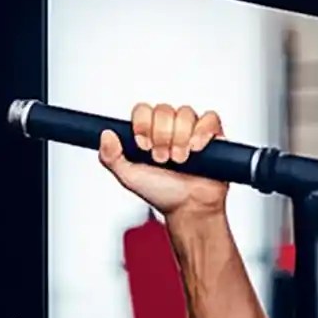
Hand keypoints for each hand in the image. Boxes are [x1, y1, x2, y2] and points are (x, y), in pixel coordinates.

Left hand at [99, 103, 227, 217]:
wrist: (189, 207)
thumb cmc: (161, 192)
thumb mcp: (128, 177)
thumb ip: (110, 157)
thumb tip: (105, 134)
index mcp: (148, 132)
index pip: (142, 110)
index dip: (142, 125)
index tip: (143, 146)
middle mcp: (169, 127)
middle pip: (163, 110)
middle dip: (161, 137)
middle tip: (162, 158)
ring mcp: (191, 129)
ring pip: (184, 113)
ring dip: (180, 139)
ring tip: (179, 160)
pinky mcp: (212, 134)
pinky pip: (209, 118)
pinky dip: (201, 132)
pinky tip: (196, 149)